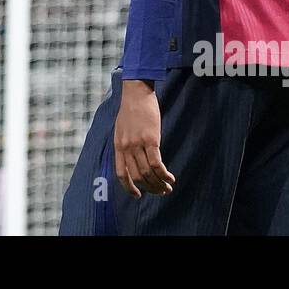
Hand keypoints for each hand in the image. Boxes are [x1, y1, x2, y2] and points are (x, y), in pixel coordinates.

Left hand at [113, 79, 174, 197]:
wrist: (136, 93)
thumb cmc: (130, 109)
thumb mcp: (121, 129)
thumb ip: (125, 144)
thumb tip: (133, 159)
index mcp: (118, 146)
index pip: (121, 173)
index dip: (129, 187)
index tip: (138, 195)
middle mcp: (126, 147)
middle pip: (137, 176)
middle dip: (150, 188)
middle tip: (161, 192)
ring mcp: (138, 144)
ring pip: (148, 172)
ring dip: (159, 184)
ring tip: (168, 187)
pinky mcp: (151, 139)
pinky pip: (156, 163)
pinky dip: (164, 174)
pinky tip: (170, 177)